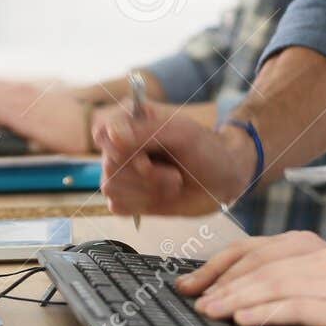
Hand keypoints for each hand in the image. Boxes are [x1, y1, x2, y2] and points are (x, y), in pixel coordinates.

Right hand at [94, 103, 252, 216]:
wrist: (221, 182)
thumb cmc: (206, 150)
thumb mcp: (182, 134)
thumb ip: (147, 132)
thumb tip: (112, 135)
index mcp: (131, 120)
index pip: (103, 132)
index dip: (122, 149)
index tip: (148, 155)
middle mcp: (121, 145)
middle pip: (109, 163)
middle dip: (146, 174)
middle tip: (175, 173)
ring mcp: (122, 172)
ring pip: (111, 186)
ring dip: (148, 190)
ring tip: (173, 183)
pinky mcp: (127, 197)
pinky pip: (116, 206)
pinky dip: (141, 205)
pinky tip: (161, 197)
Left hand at [182, 231, 325, 325]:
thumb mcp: (320, 295)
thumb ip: (285, 291)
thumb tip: (235, 304)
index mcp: (310, 246)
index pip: (252, 248)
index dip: (216, 264)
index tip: (188, 282)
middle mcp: (319, 255)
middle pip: (257, 262)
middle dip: (219, 281)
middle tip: (191, 298)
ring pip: (272, 281)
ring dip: (234, 297)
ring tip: (209, 310)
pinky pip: (296, 305)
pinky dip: (265, 311)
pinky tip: (243, 319)